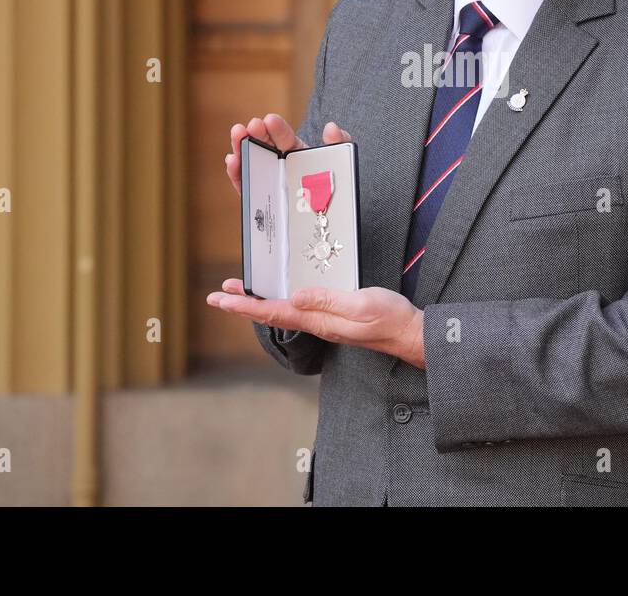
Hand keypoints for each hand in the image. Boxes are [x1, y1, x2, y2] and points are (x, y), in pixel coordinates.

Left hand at [207, 280, 425, 368]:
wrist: (410, 334)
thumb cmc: (390, 319)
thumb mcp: (361, 304)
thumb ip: (328, 300)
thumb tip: (295, 296)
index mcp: (319, 320)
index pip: (274, 312)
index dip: (246, 304)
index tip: (222, 298)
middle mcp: (317, 324)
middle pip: (271, 313)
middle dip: (243, 304)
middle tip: (218, 295)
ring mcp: (324, 323)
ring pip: (282, 312)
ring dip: (257, 303)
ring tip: (239, 293)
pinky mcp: (333, 319)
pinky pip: (297, 311)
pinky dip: (278, 303)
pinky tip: (278, 298)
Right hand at [225, 113, 351, 194]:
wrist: (326, 224)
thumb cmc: (332, 189)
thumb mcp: (341, 163)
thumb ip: (340, 143)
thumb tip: (331, 127)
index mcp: (296, 153)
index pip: (284, 137)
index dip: (277, 128)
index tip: (270, 120)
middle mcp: (278, 164)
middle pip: (263, 146)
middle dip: (256, 133)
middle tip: (251, 125)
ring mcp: (267, 181)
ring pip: (250, 162)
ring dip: (241, 147)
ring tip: (237, 134)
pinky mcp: (259, 201)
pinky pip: (246, 187)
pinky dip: (237, 174)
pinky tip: (233, 161)